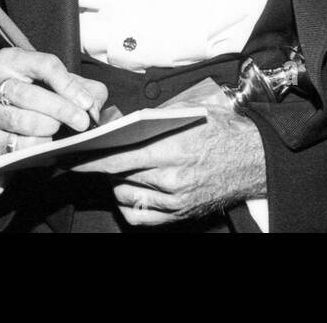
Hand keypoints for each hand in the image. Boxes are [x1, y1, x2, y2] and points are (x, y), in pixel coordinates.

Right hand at [0, 48, 107, 157]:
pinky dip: (31, 146)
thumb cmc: (43, 91)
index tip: (85, 102)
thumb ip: (86, 90)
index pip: (42, 65)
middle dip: (59, 109)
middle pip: (26, 93)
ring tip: (59, 130)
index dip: (67, 84)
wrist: (15, 113)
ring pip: (15, 118)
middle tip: (81, 121)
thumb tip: (92, 107)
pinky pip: (8, 144)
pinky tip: (46, 144)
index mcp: (13, 60)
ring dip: (43, 126)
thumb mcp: (66, 83)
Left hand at [68, 103, 266, 225]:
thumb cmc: (225, 133)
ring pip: (125, 194)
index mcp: (174, 148)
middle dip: (101, 166)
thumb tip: (120, 120)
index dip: (91, 158)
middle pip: (119, 175)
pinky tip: (128, 189)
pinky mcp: (178, 214)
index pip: (119, 157)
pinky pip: (139, 215)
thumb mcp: (192, 111)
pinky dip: (127, 203)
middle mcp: (172, 177)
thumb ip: (155, 116)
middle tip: (88, 157)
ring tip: (117, 168)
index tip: (73, 156)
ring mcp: (174, 199)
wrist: (253, 160)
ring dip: (115, 182)